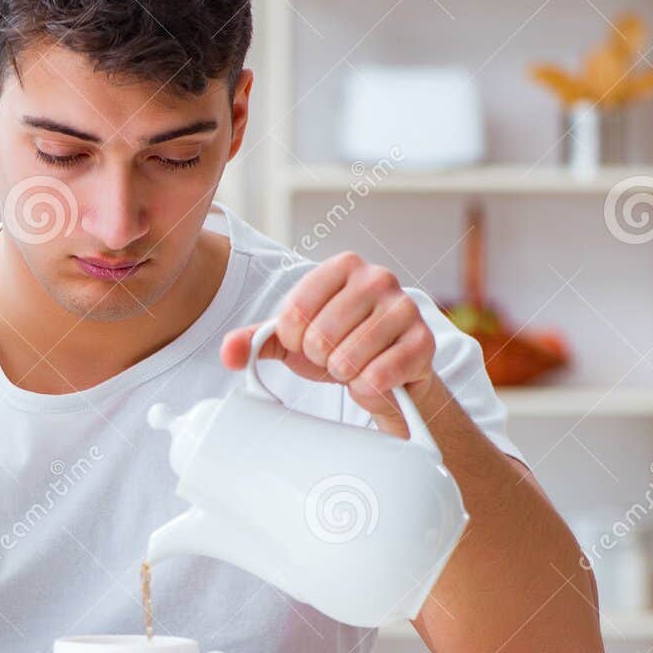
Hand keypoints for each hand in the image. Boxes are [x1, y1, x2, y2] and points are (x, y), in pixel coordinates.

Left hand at [220, 251, 436, 431]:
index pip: (294, 312)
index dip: (292, 339)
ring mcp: (405, 308)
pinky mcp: (424, 343)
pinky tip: (374, 376)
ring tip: (352, 363)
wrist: (385, 373)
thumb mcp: (291, 339)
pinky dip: (367, 386)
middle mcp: (378, 277)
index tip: (304, 341)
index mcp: (343, 266)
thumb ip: (255, 340)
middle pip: (319, 336)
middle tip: (332, 355)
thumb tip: (228, 353)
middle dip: (318, 358)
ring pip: (347, 358)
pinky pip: (377, 376)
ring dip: (342, 372)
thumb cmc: (336, 345)